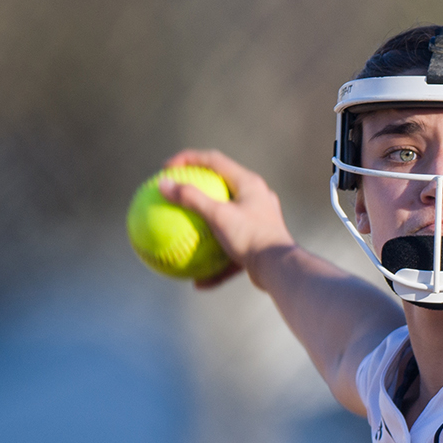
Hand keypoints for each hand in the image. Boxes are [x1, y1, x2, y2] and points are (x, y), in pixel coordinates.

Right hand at [157, 149, 297, 288]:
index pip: (214, 160)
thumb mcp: (217, 215)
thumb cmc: (250, 237)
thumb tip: (163, 184)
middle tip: (173, 196)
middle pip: (219, 188)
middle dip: (195, 193)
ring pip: (225, 223)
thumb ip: (190, 198)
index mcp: (248, 184)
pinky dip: (216, 264)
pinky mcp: (257, 245)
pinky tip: (198, 283)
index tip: (166, 169)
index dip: (188, 159)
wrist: (280, 268)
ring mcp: (258, 223)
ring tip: (181, 236)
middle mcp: (256, 199)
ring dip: (203, 230)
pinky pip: (231, 252)